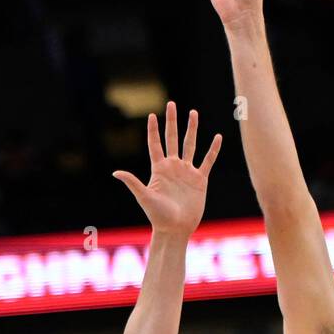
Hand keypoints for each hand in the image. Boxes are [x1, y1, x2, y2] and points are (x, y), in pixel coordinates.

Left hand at [112, 102, 221, 237]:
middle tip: (171, 104)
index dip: (153, 130)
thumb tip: (116, 172)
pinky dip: (213, 150)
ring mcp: (187, 172)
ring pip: (190, 145)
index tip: (151, 115)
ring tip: (193, 112)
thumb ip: (133, 182)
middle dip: (172, 121)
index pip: (155, 144)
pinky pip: (207, 161)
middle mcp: (173, 167)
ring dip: (192, 129)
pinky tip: (217, 137)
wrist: (175, 229)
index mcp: (159, 169)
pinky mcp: (200, 180)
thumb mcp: (144, 197)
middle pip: (172, 138)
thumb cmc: (157, 215)